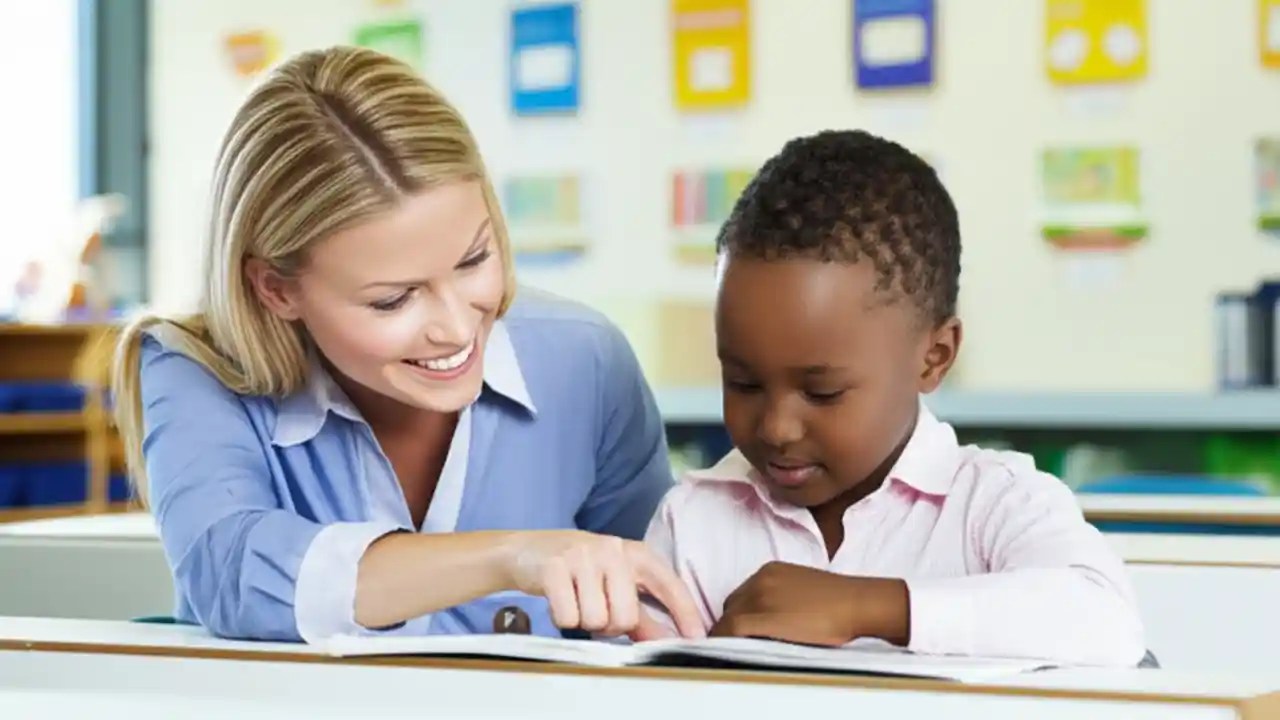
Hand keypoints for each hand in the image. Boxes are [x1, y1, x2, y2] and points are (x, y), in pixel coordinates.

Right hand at [503, 530, 704, 640]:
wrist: (526, 550)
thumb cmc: (577, 571)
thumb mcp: (612, 585)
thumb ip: (640, 614)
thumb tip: (666, 641)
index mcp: (634, 553)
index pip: (669, 584)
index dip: (685, 612)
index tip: (696, 638)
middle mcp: (613, 550)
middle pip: (626, 617)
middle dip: (609, 627)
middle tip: (594, 611)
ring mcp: (583, 556)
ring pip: (596, 621)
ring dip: (583, 622)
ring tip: (576, 602)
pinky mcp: (555, 567)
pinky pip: (568, 618)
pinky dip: (562, 619)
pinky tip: (558, 600)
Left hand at [709, 561, 908, 646]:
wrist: (856, 604)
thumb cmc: (839, 602)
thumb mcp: (803, 589)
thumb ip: (782, 596)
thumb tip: (773, 616)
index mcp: (771, 571)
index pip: (742, 595)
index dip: (740, 615)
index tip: (742, 632)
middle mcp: (760, 579)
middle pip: (733, 604)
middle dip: (734, 623)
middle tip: (741, 643)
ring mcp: (760, 595)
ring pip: (729, 617)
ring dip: (730, 633)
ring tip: (738, 650)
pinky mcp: (762, 615)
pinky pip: (732, 628)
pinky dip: (726, 640)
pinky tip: (732, 652)